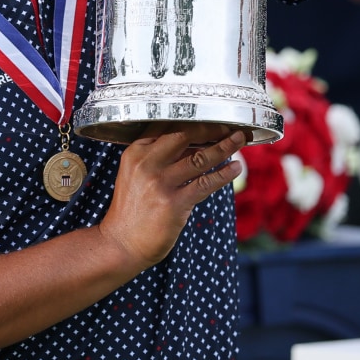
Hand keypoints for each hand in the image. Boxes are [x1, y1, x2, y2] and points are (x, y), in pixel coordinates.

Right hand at [99, 125, 245, 269]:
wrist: (120, 243)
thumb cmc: (132, 209)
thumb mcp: (136, 174)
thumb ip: (160, 157)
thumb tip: (197, 143)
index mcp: (136, 152)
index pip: (167, 125)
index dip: (192, 119)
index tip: (211, 116)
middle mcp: (146, 163)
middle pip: (185, 135)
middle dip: (211, 128)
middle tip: (229, 126)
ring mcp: (160, 183)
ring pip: (199, 157)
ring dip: (224, 147)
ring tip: (239, 140)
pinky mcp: (173, 204)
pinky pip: (205, 184)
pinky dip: (224, 174)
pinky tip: (235, 168)